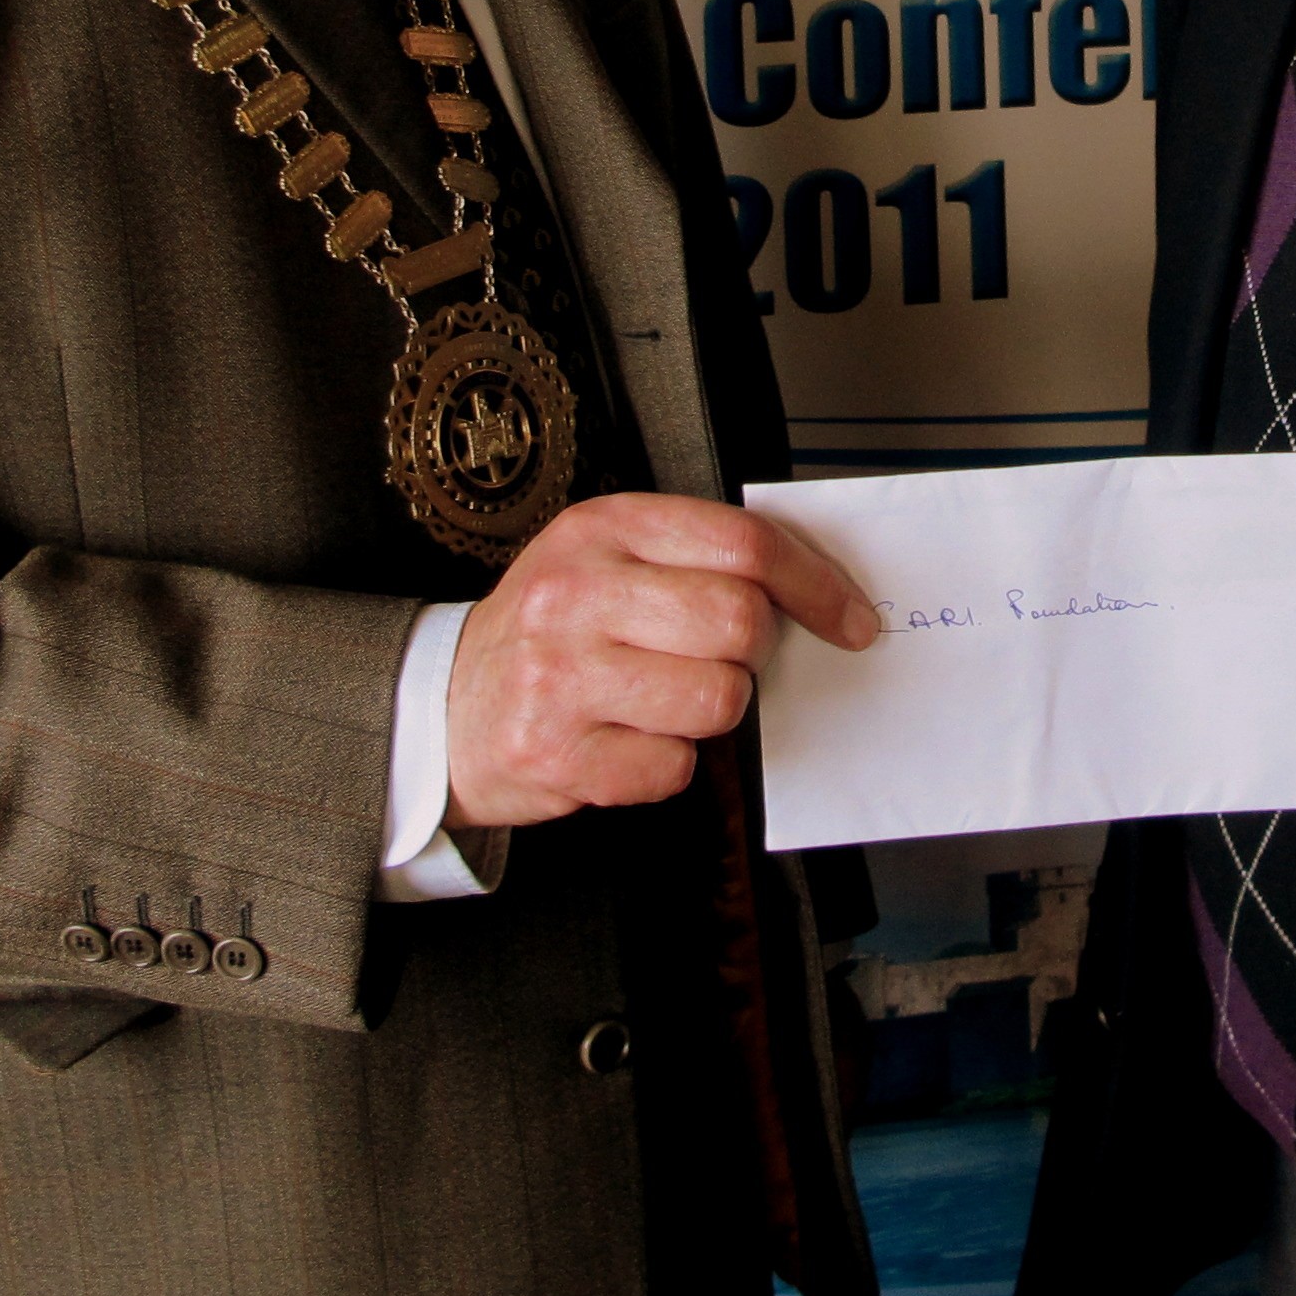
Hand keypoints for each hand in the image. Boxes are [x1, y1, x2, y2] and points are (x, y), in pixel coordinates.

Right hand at [444, 494, 876, 829]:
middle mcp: (576, 593)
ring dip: (713, 710)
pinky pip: (675, 767)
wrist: (443, 709)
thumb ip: (695, 559)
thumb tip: (818, 590)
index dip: (816, 584)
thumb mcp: (607, 560)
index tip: (852, 618)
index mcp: (603, 528)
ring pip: (718, 699)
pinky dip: (668, 763)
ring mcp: (561, 676)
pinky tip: (626, 740)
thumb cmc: (552, 630)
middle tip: (725, 662)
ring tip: (663, 701)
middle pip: (739, 622)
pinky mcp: (557, 755)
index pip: (744, 543)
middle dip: (755, 654)